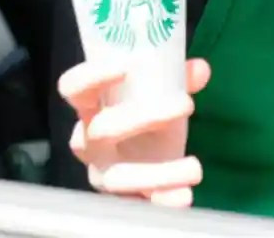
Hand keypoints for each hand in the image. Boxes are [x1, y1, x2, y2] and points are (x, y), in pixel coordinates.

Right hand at [58, 58, 210, 206]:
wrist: (154, 161)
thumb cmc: (148, 118)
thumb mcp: (161, 95)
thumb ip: (179, 80)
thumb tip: (199, 69)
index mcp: (91, 108)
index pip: (74, 89)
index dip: (91, 77)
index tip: (124, 68)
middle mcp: (90, 142)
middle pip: (102, 129)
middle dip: (145, 116)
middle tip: (185, 104)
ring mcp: (104, 174)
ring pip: (118, 177)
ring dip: (160, 172)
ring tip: (193, 167)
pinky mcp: (125, 199)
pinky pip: (139, 204)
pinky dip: (163, 201)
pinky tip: (183, 195)